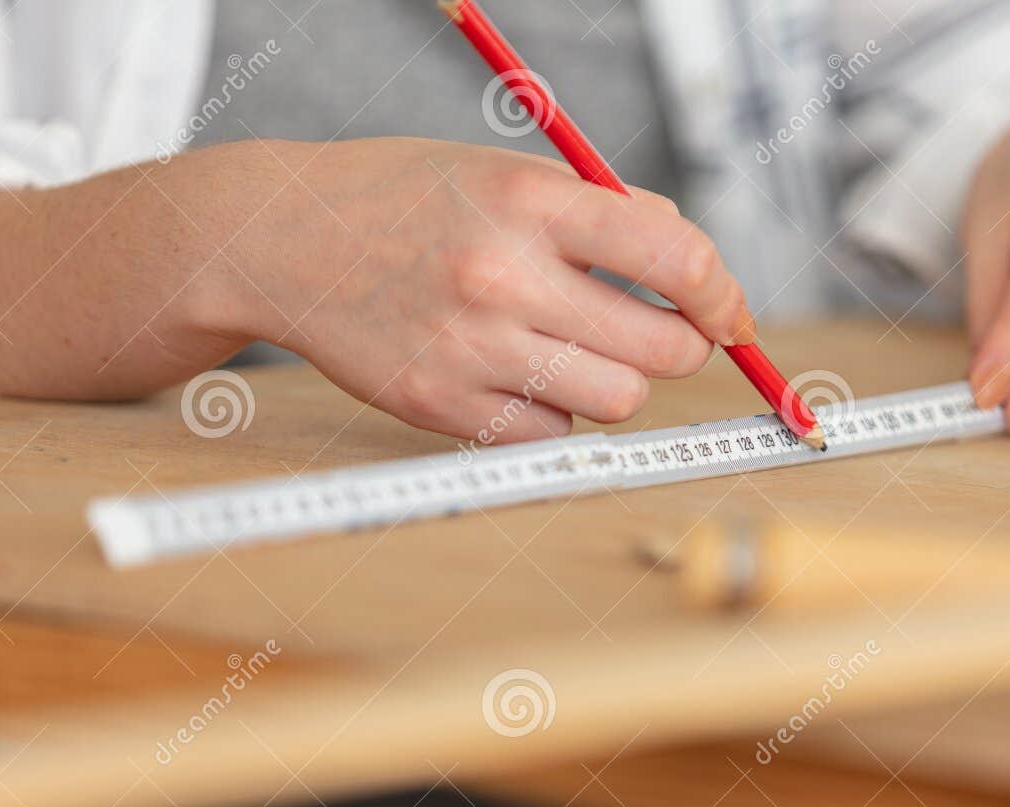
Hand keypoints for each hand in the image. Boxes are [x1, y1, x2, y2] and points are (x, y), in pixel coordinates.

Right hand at [0, 138, 752, 444]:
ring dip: (616, 384)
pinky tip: (514, 374)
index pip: (678, 259)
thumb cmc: (401, 198)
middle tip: (655, 334)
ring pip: (617, 402)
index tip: (731, 314)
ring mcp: (471, 350)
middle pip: (664, 350)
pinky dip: (552, 414)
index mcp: (529, 202)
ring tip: (571, 349)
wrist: (278, 239)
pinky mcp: (442, 407)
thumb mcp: (500, 168)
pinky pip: (550, 435)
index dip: (724, 296)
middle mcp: (504, 277)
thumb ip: (600, 212)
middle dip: (680, 347)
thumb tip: (694, 266)